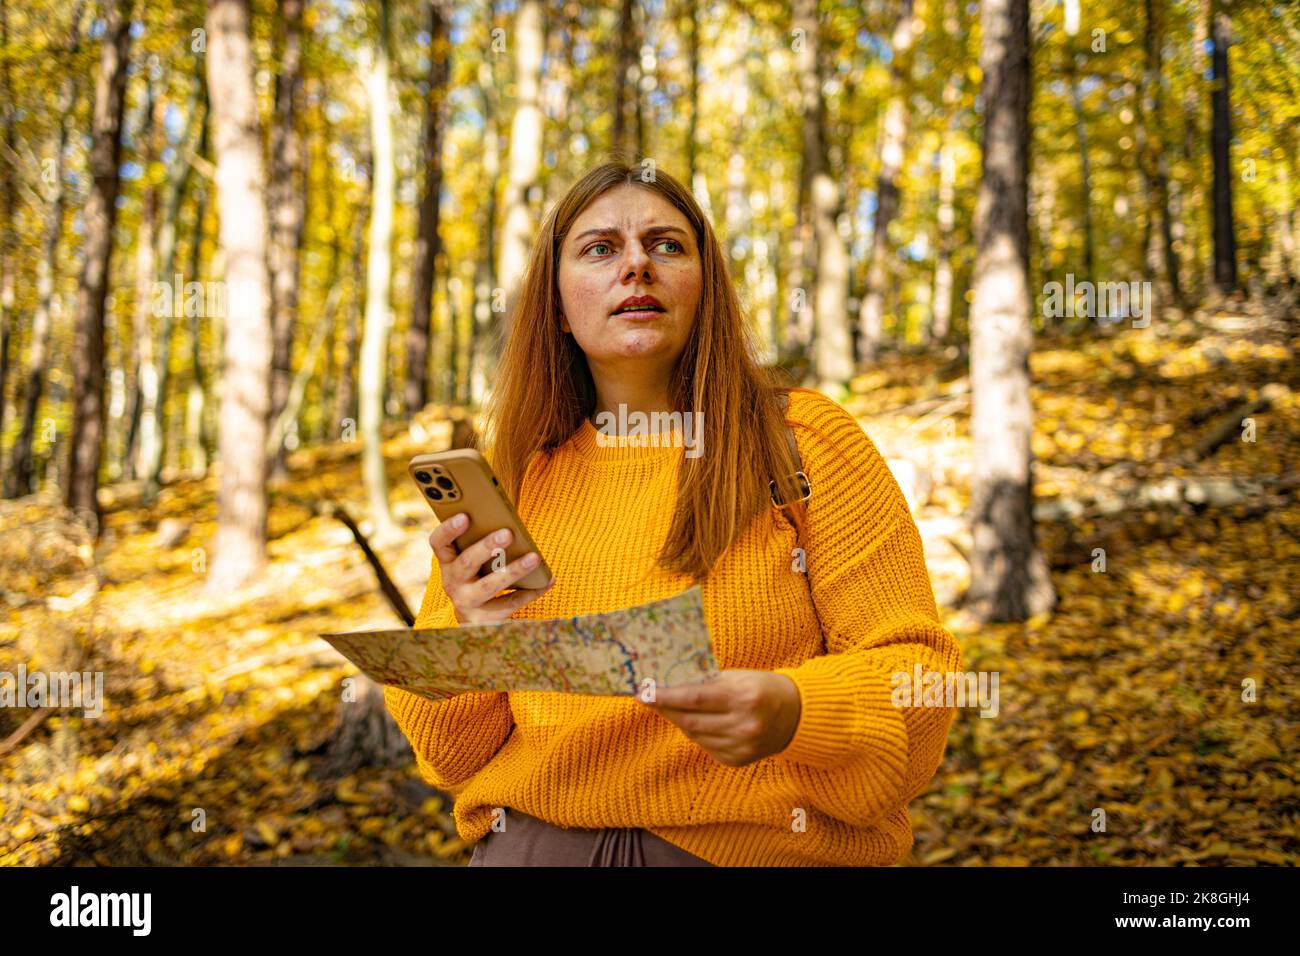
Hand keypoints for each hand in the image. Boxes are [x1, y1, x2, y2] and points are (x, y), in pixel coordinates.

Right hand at [429, 512, 553, 624]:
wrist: (472, 618)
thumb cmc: (478, 577)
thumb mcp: (472, 562)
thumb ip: (480, 544)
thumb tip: (510, 526)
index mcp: (448, 562)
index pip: (439, 542)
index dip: (449, 529)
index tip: (465, 516)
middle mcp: (453, 582)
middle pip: (467, 562)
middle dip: (487, 547)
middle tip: (508, 533)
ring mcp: (467, 602)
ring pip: (489, 585)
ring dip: (513, 570)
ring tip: (534, 557)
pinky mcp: (484, 618)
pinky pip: (511, 603)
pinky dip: (531, 591)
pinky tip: (547, 580)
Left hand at [637, 669, 801, 766]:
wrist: (795, 716)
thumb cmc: (762, 688)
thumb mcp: (738, 677)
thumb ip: (706, 682)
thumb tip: (669, 684)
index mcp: (743, 698)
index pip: (694, 698)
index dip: (665, 696)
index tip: (643, 692)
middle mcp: (743, 725)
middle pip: (690, 720)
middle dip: (666, 709)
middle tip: (648, 698)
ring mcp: (741, 746)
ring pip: (695, 735)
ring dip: (679, 721)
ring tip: (670, 707)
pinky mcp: (737, 760)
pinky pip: (705, 746)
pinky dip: (696, 733)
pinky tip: (695, 722)